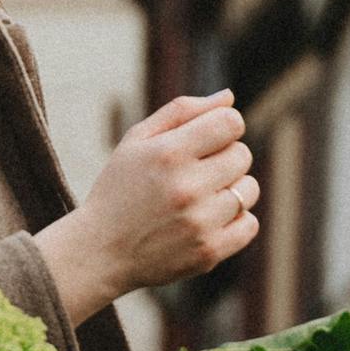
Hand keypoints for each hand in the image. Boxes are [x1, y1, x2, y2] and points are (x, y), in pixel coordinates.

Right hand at [39, 94, 258, 323]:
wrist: (99, 253)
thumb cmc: (119, 189)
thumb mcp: (136, 141)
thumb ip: (181, 111)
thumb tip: (229, 98)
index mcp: (168, 153)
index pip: (231, 122)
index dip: (224, 126)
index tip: (208, 138)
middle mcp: (187, 187)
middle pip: (242, 155)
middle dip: (225, 157)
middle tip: (198, 171)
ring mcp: (199, 222)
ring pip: (249, 189)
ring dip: (232, 189)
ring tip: (202, 197)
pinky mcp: (208, 251)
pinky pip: (250, 224)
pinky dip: (236, 220)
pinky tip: (209, 220)